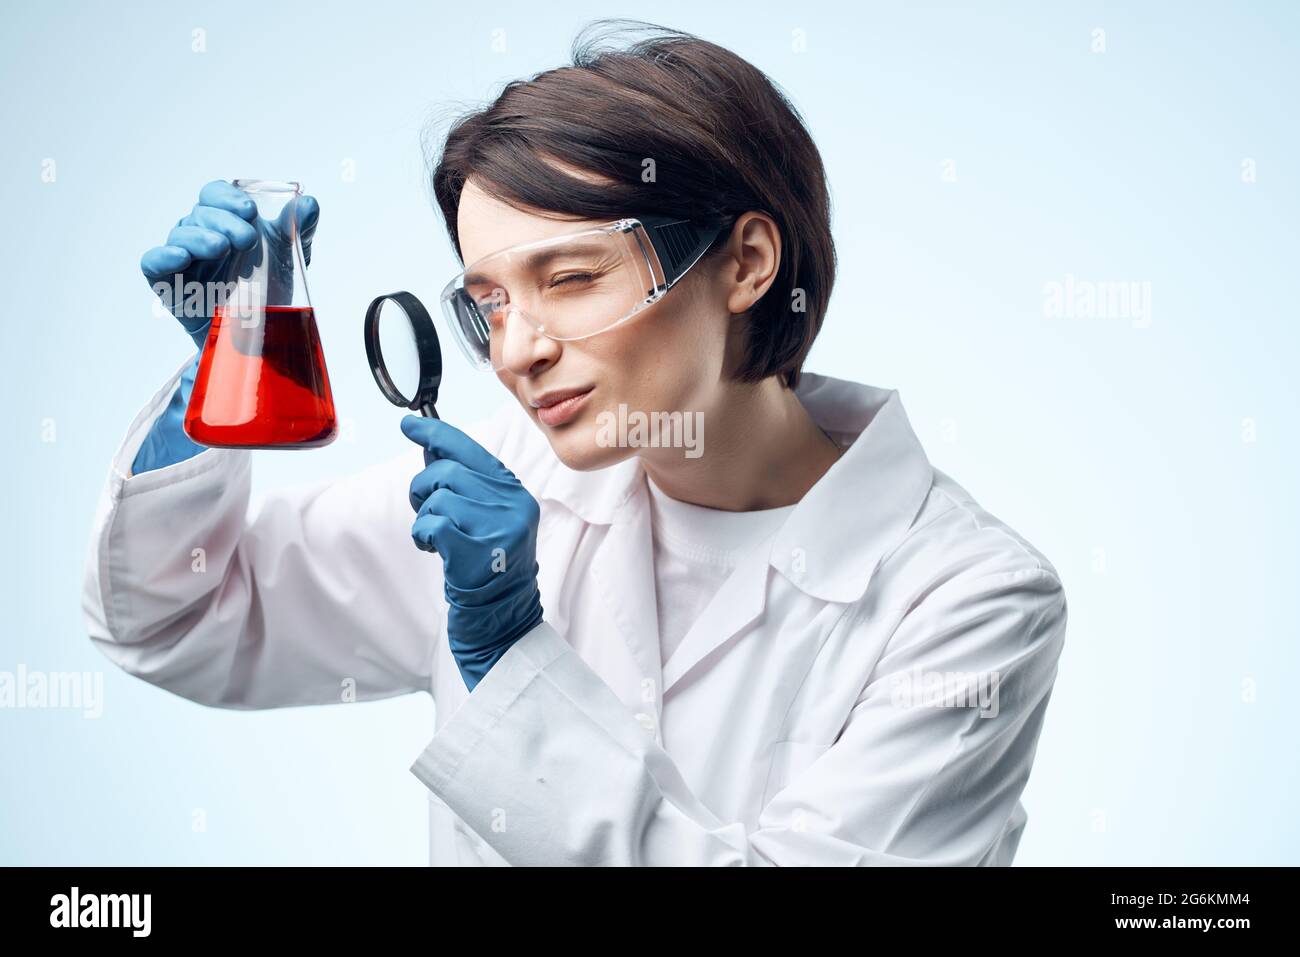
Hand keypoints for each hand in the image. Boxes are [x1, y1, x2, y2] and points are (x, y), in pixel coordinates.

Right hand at [140, 180, 320, 349]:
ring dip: (200, 238)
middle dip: (224, 221)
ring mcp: (182, 258)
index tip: (249, 210)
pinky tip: (180, 257)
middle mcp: (199, 234)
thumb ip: (298, 228)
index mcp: (223, 220)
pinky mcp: (167, 283)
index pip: (215, 194)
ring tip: (221, 248)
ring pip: (180, 235)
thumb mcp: (288, 256)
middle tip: (247, 239)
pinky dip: (164, 256)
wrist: (258, 335)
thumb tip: (309, 203)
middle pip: (201, 213)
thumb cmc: (267, 288)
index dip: (228, 197)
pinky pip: (153, 263)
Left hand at [401, 415, 544, 690]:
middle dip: (424, 489)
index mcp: (515, 494)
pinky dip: (424, 534)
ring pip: (438, 497)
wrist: (503, 622)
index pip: (471, 450)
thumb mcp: (485, 521)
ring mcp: (499, 528)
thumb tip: (432, 449)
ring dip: (425, 518)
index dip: (437, 434)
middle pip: (448, 471)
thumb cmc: (488, 570)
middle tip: (426, 511)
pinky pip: (434, 523)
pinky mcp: (478, 551)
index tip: (410, 424)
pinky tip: (434, 549)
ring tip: (436, 539)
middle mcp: (513, 506)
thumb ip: (464, 485)